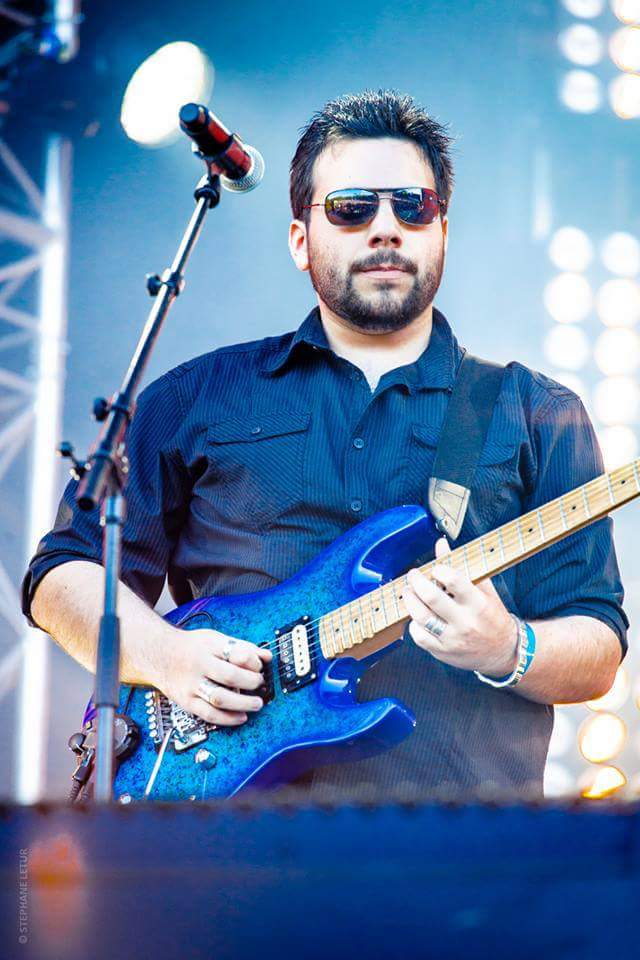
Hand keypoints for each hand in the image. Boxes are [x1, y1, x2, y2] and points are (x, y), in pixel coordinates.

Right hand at [156, 627, 271, 725]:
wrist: (158, 654)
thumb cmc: (192, 646)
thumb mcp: (216, 638)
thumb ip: (242, 647)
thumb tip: (266, 656)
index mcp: (208, 646)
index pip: (236, 653)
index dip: (253, 662)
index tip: (259, 666)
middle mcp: (199, 665)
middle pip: (230, 676)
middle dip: (251, 682)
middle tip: (259, 684)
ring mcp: (191, 685)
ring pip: (220, 698)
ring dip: (243, 703)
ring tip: (257, 704)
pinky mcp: (187, 701)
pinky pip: (209, 714)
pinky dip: (228, 719)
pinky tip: (241, 717)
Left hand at [404, 537, 517, 676]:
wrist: (502, 652)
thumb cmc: (492, 616)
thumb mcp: (484, 591)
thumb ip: (462, 567)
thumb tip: (440, 544)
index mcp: (479, 604)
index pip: (454, 581)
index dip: (439, 570)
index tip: (435, 569)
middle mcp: (465, 623)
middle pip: (432, 598)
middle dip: (416, 582)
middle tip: (413, 575)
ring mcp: (452, 639)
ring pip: (421, 617)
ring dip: (410, 600)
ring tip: (409, 592)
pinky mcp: (442, 652)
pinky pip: (419, 636)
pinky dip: (413, 623)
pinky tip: (416, 615)